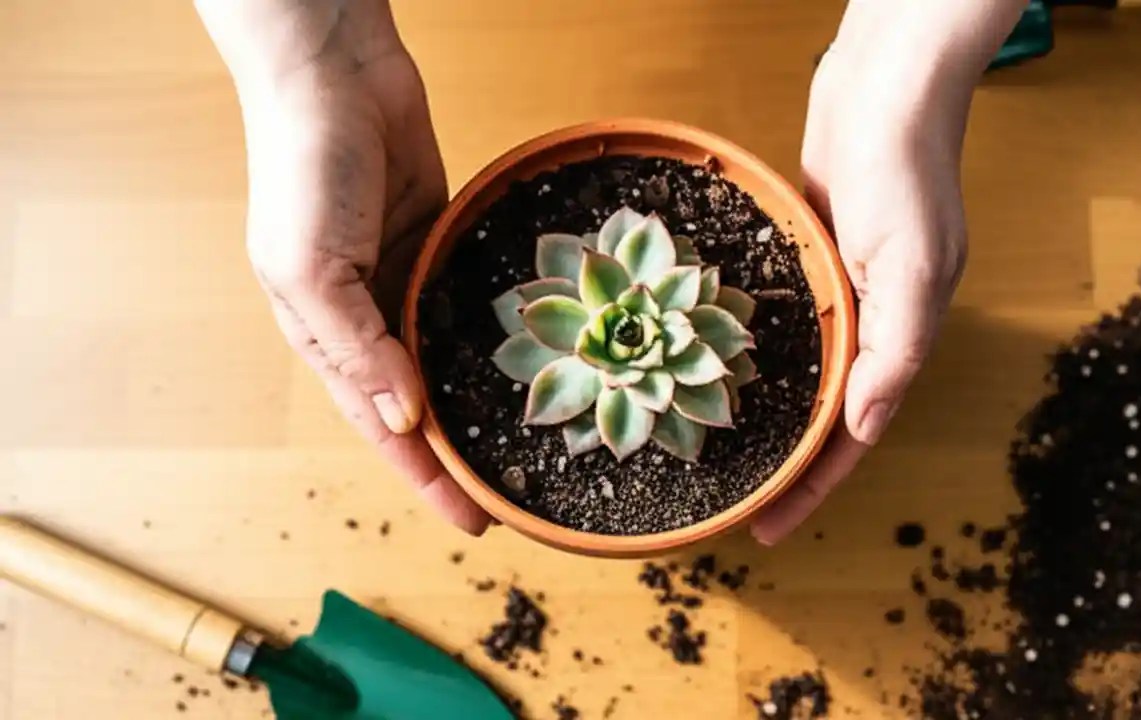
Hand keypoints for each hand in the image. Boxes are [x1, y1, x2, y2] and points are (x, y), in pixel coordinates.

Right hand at [198, 0, 489, 534]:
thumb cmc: (306, 170)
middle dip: (460, 453)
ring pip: (447, 358)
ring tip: (529, 442)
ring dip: (480, 400)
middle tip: (512, 497)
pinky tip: (533, 360)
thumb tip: (407, 417)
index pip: (382, 425)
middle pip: (420, 403)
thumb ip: (360, 346)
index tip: (471, 519)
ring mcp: (404, 280)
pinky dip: (493, 334)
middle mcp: (366, 317)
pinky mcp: (438, 242)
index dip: (425, 476)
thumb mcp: (312, 269)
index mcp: (323, 334)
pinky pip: (468, 300)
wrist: (337, 78)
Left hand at [751, 1, 1023, 544]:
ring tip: (722, 455)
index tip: (767, 529)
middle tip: (735, 507)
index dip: (812, 486)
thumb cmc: (906, 171)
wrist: (885, 88)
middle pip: (823, 414)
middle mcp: (869, 321)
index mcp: (898, 335)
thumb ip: (897, 351)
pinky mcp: (809, 258)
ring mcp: (839, 291)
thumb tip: (864, 427)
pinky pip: (784, 323)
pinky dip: (756, 355)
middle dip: (785, 464)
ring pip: (800, 373)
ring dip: (769, 415)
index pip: (852, 434)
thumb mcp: (917, 267)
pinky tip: (714, 369)